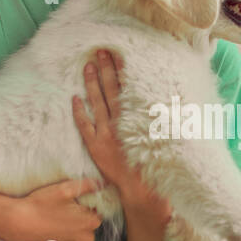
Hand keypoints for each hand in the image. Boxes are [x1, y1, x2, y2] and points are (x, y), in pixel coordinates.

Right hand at [8, 178, 104, 240]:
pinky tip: (51, 229)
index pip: (98, 212)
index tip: (74, 202)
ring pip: (79, 236)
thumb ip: (87, 185)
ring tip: (56, 219)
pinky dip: (63, 238)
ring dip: (72, 229)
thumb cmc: (41, 205)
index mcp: (91, 223)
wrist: (18, 223)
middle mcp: (86, 240)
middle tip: (63, 209)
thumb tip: (102, 183)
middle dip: (80, 218)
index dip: (87, 205)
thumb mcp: (65, 189)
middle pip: (89, 225)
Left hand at [72, 48, 171, 217]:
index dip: (122, 70)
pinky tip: (75, 98)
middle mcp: (120, 123)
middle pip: (110, 90)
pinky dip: (79, 112)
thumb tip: (165, 101)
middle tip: (100, 51)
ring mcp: (105, 134)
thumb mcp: (163, 139)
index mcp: (135, 119)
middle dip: (106, 69)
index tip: (119, 54)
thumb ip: (160, 121)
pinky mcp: (95, 146)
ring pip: (96, 103)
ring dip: (91, 83)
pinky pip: (84, 125)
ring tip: (88, 66)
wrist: (142, 190)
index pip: (127, 88)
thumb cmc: (157, 165)